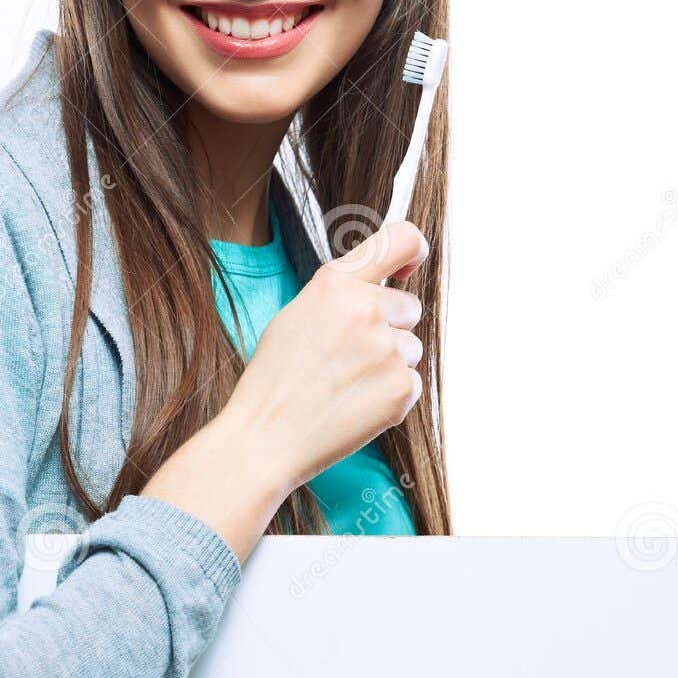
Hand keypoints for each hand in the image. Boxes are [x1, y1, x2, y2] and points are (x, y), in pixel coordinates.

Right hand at [224, 219, 427, 494]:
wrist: (264, 438)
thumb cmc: (273, 380)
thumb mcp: (296, 315)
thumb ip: (341, 295)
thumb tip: (383, 286)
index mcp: (336, 283)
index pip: (402, 240)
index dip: (413, 250)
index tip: (409, 266)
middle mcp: (366, 309)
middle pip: (409, 306)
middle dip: (389, 327)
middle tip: (348, 356)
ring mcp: (388, 349)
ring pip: (410, 348)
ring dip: (388, 364)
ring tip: (344, 385)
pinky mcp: (402, 388)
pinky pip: (411, 382)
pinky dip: (390, 395)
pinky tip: (354, 406)